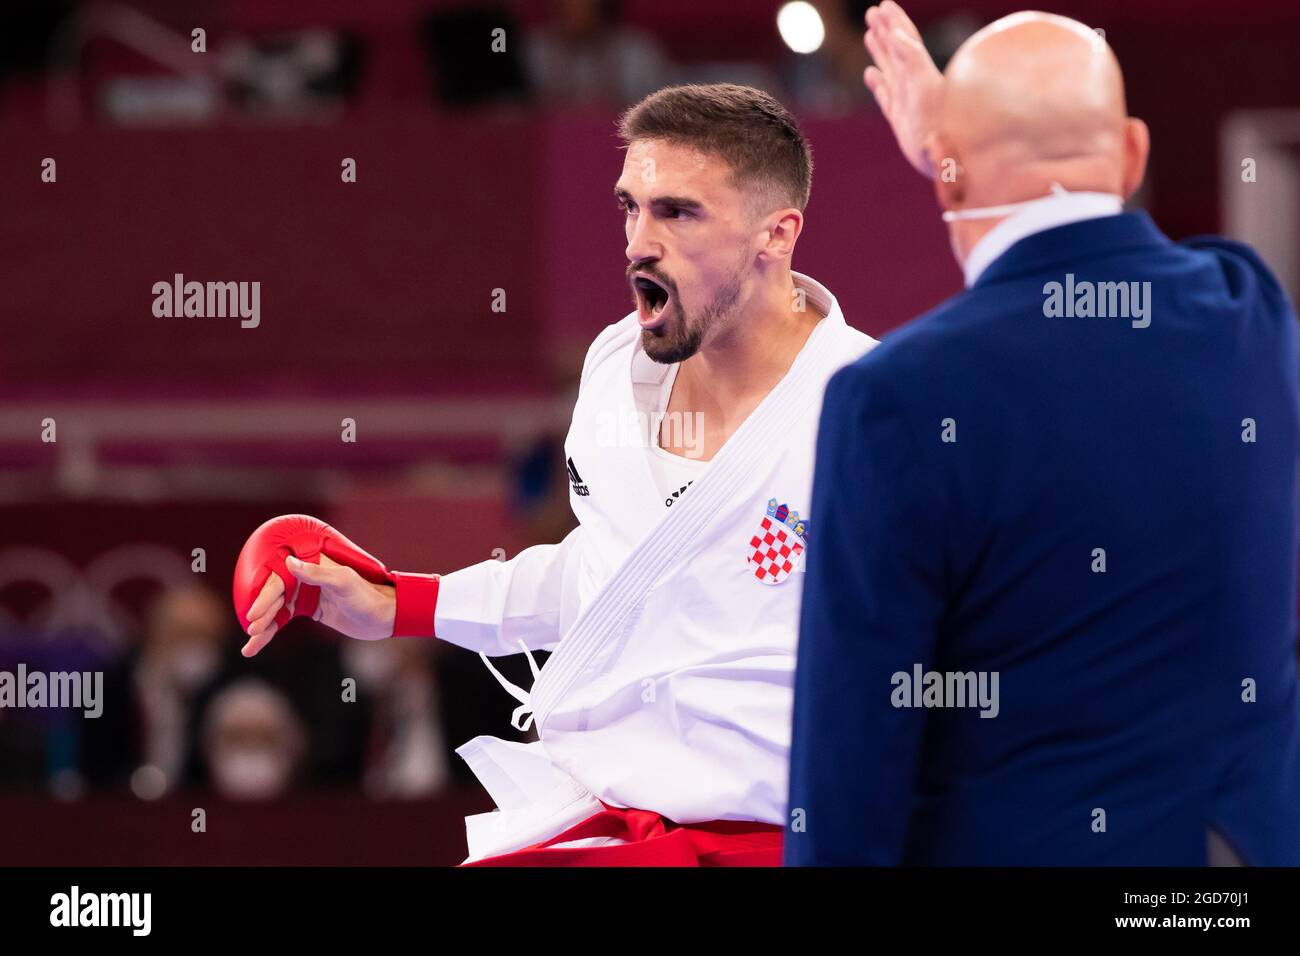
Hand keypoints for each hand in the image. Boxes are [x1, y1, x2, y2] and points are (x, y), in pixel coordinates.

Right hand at [241, 554, 395, 656]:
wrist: (383, 616)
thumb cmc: (366, 595)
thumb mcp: (343, 582)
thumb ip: (317, 574)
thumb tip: (289, 561)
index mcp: (311, 565)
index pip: (280, 579)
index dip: (265, 596)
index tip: (255, 613)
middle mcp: (304, 577)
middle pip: (274, 595)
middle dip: (261, 613)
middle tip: (253, 629)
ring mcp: (305, 594)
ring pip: (275, 610)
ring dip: (262, 627)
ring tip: (250, 645)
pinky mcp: (308, 610)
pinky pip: (283, 620)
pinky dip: (269, 632)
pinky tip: (255, 646)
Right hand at [863, 1, 944, 178]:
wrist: (949, 159)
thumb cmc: (941, 126)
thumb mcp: (924, 88)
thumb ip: (912, 60)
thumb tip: (894, 35)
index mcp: (919, 73)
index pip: (905, 40)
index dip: (894, 22)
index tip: (883, 4)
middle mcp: (913, 84)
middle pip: (896, 50)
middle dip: (884, 30)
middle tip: (871, 12)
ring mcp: (906, 101)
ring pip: (889, 69)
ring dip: (879, 52)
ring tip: (869, 35)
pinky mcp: (900, 120)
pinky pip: (885, 95)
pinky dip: (877, 83)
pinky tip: (870, 74)